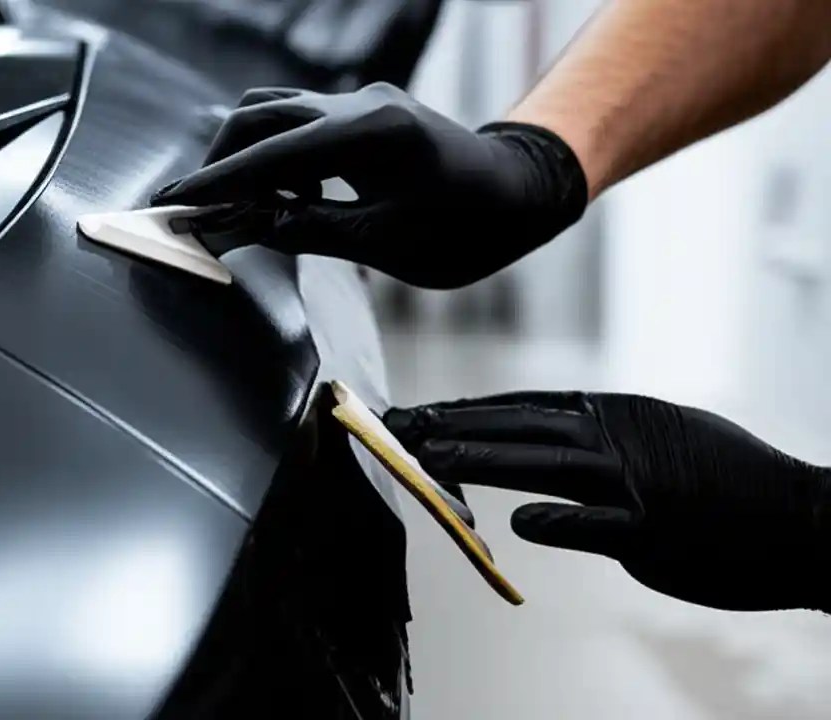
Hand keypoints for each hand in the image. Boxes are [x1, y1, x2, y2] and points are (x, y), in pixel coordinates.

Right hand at [152, 82, 587, 288]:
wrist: (524, 194)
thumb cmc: (469, 228)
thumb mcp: (386, 244)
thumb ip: (309, 231)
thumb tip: (246, 228)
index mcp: (369, 135)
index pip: (269, 156)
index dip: (214, 183)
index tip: (172, 205)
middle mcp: (360, 104)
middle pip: (259, 116)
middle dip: (221, 164)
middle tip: (199, 211)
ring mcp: (362, 101)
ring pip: (276, 110)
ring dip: (248, 155)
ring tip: (242, 209)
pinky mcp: (364, 112)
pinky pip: (301, 122)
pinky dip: (278, 155)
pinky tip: (285, 198)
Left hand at [385, 392, 830, 611]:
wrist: (804, 521)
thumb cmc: (730, 483)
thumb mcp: (663, 436)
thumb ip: (605, 438)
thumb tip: (554, 441)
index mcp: (618, 413)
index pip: (529, 405)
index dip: (472, 409)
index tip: (424, 411)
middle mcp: (621, 438)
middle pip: (524, 426)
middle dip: (458, 424)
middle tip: (402, 426)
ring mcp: (639, 482)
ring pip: (549, 463)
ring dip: (488, 457)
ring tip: (433, 456)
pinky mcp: (657, 531)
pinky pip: (599, 525)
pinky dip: (559, 520)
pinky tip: (517, 522)